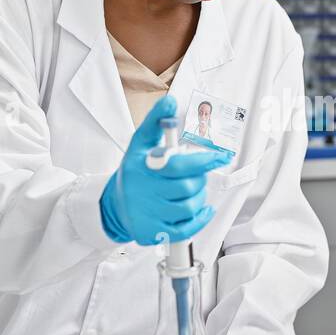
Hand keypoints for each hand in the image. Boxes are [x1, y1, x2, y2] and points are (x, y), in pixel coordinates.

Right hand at [100, 95, 229, 244]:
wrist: (115, 204)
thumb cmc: (136, 171)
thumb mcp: (141, 143)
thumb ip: (157, 121)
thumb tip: (170, 101)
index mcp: (141, 167)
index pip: (178, 165)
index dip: (203, 161)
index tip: (220, 157)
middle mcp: (142, 191)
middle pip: (188, 188)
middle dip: (199, 180)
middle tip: (194, 176)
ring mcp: (146, 215)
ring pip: (189, 208)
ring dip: (198, 199)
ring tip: (190, 192)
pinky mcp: (151, 234)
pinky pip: (186, 230)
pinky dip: (199, 219)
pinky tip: (201, 210)